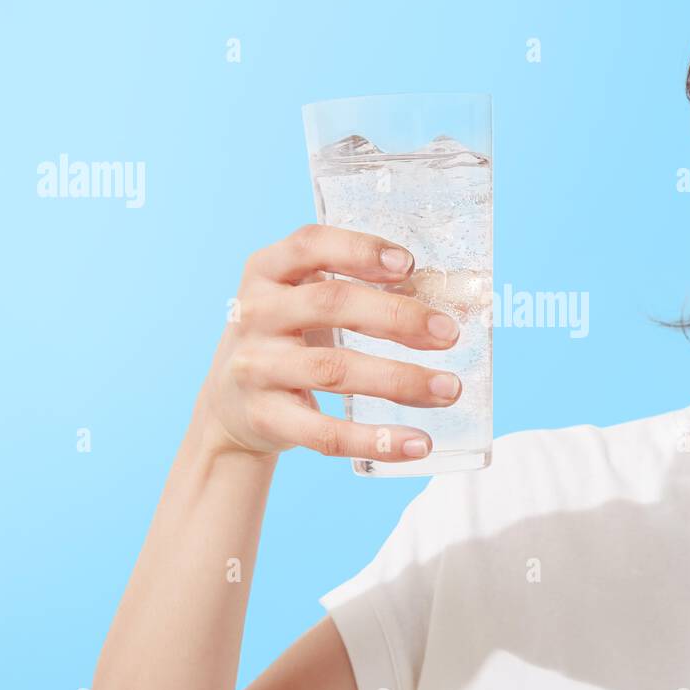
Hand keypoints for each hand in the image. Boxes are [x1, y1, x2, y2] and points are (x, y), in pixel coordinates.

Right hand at [198, 224, 461, 459]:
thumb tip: (459, 300)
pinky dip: (377, 440)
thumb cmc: (290, 337)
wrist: (230, 404)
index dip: (360, 251)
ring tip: (448, 389)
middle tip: (450, 333)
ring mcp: (255, 366)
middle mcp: (255, 313)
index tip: (409, 264)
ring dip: (399, 379)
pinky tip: (418, 443)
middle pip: (331, 304)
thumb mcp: (307, 302)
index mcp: (268, 270)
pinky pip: (325, 433)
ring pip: (333, 370)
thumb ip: (363, 291)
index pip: (311, 245)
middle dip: (398, 316)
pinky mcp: (265, 417)